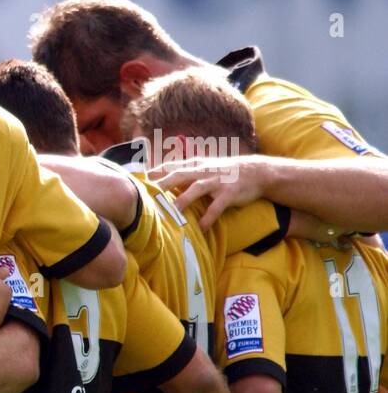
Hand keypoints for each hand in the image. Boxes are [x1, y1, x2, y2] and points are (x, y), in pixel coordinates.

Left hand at [151, 155, 271, 229]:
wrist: (257, 172)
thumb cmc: (223, 172)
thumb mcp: (202, 167)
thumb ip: (182, 172)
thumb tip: (155, 177)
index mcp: (195, 165)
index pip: (170, 167)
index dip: (153, 173)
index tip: (135, 181)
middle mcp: (204, 171)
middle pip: (179, 175)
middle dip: (161, 184)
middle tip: (145, 195)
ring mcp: (217, 181)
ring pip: (196, 189)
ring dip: (183, 200)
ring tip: (170, 213)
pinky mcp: (230, 193)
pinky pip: (217, 206)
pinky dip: (209, 217)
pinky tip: (200, 228)